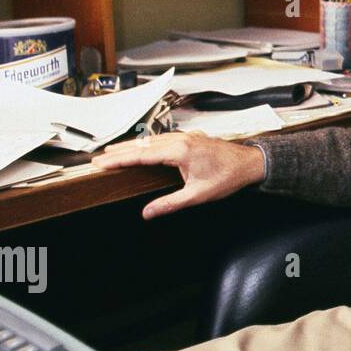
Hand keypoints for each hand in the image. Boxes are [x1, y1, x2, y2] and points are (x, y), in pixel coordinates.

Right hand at [92, 132, 265, 218]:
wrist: (251, 163)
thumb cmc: (228, 177)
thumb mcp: (197, 195)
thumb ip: (170, 204)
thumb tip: (148, 213)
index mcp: (180, 151)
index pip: (141, 155)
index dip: (119, 159)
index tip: (100, 163)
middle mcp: (181, 140)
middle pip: (143, 144)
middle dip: (119, 150)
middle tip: (99, 157)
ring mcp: (187, 137)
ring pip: (153, 140)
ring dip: (133, 145)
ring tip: (114, 151)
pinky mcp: (192, 138)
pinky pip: (164, 139)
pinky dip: (148, 143)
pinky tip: (143, 148)